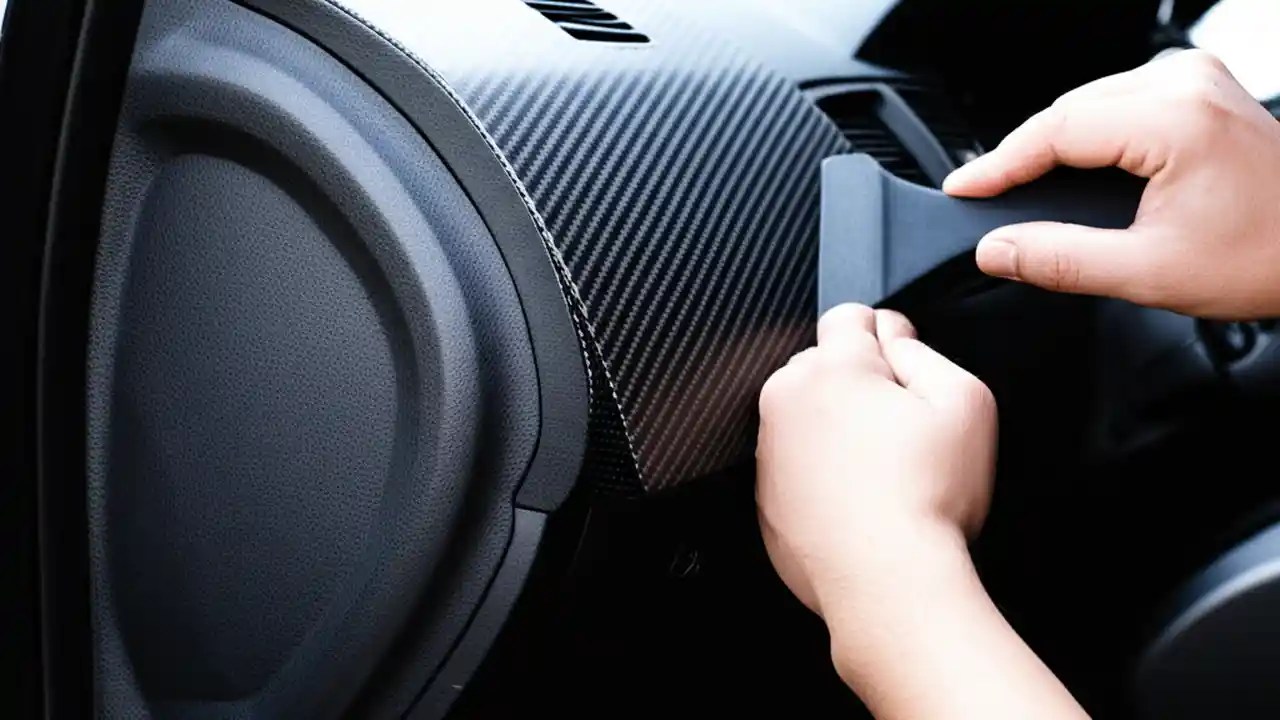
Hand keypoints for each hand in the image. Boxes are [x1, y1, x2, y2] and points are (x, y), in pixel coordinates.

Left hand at [756, 308, 1087, 719]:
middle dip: (858, 382)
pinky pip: (794, 462)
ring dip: (836, 426)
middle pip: (823, 364)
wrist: (886, 581)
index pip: (850, 315)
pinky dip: (819, 470)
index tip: (907, 369)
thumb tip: (894, 337)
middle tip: (900, 428)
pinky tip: (856, 497)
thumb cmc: (930, 494)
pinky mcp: (764, 492)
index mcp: (833, 366)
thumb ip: (923, 351)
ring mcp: (768, 447)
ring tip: (880, 471)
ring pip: (806, 413)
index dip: (887, 336)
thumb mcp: (964, 400)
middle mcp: (787, 398)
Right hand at [945, 49, 1279, 319]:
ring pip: (1089, 103)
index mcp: (1174, 119)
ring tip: (1029, 190)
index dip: (998, 166)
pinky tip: (1078, 168)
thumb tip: (996, 250)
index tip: (963, 191)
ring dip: (1056, 145)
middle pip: (1067, 111)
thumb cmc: (1267, 256)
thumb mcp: (1150, 272)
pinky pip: (1119, 101)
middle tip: (988, 201)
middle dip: (1024, 157)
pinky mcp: (1200, 86)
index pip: (1054, 131)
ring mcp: (1195, 78)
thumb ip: (1060, 260)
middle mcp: (1184, 82)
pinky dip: (1089, 134)